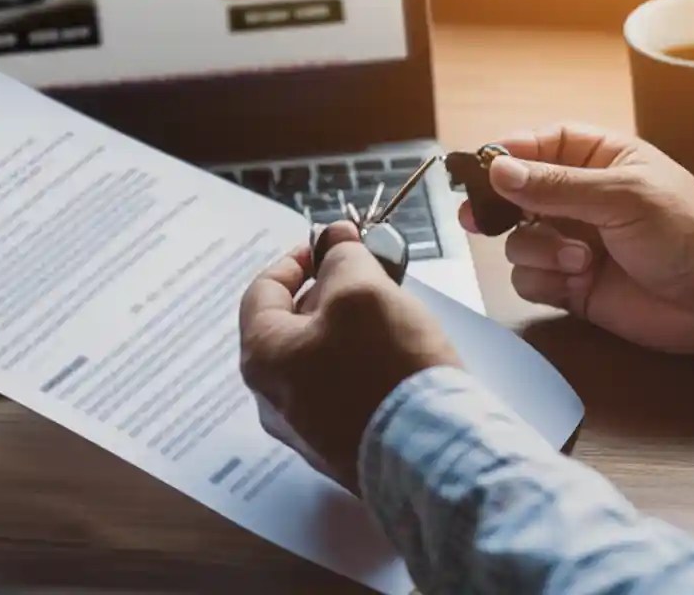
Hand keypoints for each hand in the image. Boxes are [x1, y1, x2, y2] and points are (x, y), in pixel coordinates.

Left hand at [238, 222, 459, 492]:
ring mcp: (306, 429)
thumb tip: (335, 240)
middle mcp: (272, 398)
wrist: (431, 453)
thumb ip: (343, 258)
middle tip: (369, 274)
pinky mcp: (341, 448)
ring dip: (349, 329)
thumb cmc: (387, 368)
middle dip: (329, 292)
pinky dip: (362, 366)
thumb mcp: (362, 290)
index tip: (332, 243)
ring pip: (320, 359)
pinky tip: (396, 358)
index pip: (264, 289)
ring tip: (390, 313)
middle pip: (292, 325)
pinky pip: (342, 393)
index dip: (299, 257)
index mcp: (262, 356)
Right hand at [460, 125, 693, 354]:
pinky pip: (527, 278)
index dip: (504, 156)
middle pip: (513, 194)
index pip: (535, 145)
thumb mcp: (622, 197)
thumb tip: (499, 170)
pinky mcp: (568, 283)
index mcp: (596, 159)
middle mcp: (577, 198)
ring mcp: (570, 241)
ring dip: (537, 250)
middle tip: (478, 218)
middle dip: (497, 207)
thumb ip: (557, 186)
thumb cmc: (687, 231)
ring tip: (579, 259)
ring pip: (517, 240)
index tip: (478, 170)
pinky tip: (578, 279)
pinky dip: (544, 280)